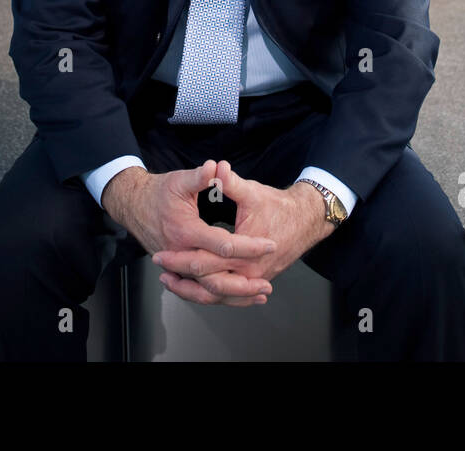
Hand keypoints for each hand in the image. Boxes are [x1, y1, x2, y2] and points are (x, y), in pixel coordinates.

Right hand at [102, 160, 276, 306]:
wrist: (134, 205)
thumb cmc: (159, 193)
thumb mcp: (179, 180)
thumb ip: (200, 176)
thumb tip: (216, 166)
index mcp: (185, 231)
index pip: (223, 245)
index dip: (249, 245)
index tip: (269, 244)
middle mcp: (180, 253)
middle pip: (216, 276)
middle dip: (244, 283)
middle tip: (268, 284)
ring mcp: (176, 266)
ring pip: (207, 290)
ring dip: (234, 296)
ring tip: (259, 295)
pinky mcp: (176, 271)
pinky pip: (198, 291)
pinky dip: (219, 297)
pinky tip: (237, 297)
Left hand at [152, 160, 334, 304]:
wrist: (305, 220)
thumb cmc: (278, 206)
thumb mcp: (252, 192)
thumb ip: (230, 182)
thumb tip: (215, 167)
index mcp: (245, 253)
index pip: (204, 262)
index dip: (179, 259)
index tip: (160, 253)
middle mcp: (249, 272)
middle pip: (206, 283)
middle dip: (180, 277)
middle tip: (159, 267)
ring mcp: (253, 279)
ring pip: (217, 295)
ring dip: (192, 290)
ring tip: (170, 282)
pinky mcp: (254, 280)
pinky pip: (228, 294)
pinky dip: (209, 293)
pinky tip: (194, 288)